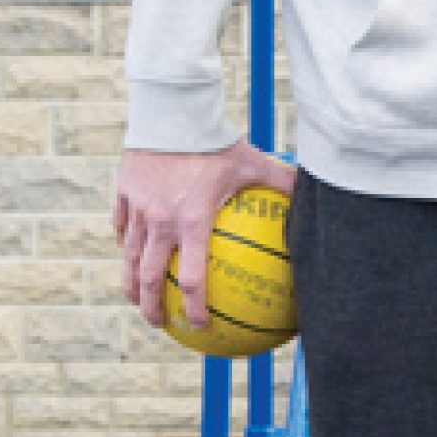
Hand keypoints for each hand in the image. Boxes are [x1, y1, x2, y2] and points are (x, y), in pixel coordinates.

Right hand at [114, 140, 295, 332]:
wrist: (173, 110)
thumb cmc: (217, 139)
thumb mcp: (253, 163)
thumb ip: (282, 183)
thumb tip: (314, 195)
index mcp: (193, 221)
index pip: (193, 279)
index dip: (196, 308)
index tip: (200, 327)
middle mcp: (161, 220)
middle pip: (149, 278)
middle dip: (152, 307)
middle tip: (161, 325)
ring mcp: (138, 208)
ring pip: (129, 257)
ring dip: (131, 284)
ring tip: (136, 300)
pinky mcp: (123, 192)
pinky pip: (121, 227)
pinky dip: (125, 245)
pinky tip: (129, 255)